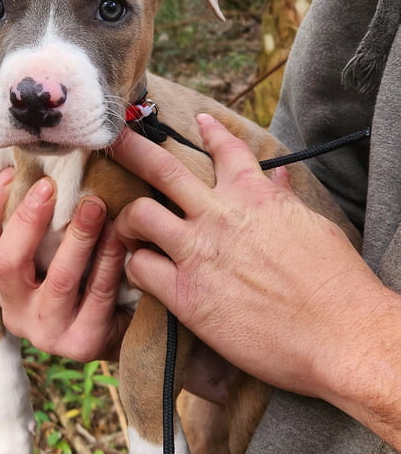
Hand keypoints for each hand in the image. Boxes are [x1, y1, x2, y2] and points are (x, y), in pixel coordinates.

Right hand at [0, 169, 130, 361]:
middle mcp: (16, 312)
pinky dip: (108, 260)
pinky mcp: (82, 343)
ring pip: (59, 279)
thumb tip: (35, 168)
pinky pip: (97, 294)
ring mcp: (47, 333)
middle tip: (50, 186)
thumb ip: (36, 227)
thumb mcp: (48, 257)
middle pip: (8, 263)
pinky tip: (117, 235)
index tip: (11, 174)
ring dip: (78, 237)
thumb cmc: (78, 281)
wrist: (114, 332)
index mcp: (0, 287)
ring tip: (94, 205)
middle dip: (28, 219)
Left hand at [112, 114, 400, 449]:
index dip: (208, 132)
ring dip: (125, 219)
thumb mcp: (314, 227)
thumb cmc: (335, 283)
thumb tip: (279, 176)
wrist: (338, 333)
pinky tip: (138, 273)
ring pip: (139, 215)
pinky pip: (139, 268)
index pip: (226, 150)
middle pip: (162, 169)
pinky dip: (133, 267)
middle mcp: (220, 215)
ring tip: (124, 228)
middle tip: (115, 140)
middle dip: (132, 149)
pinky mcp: (185, 294)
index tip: (195, 120)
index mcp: (255, 195)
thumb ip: (284, 200)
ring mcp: (198, 252)